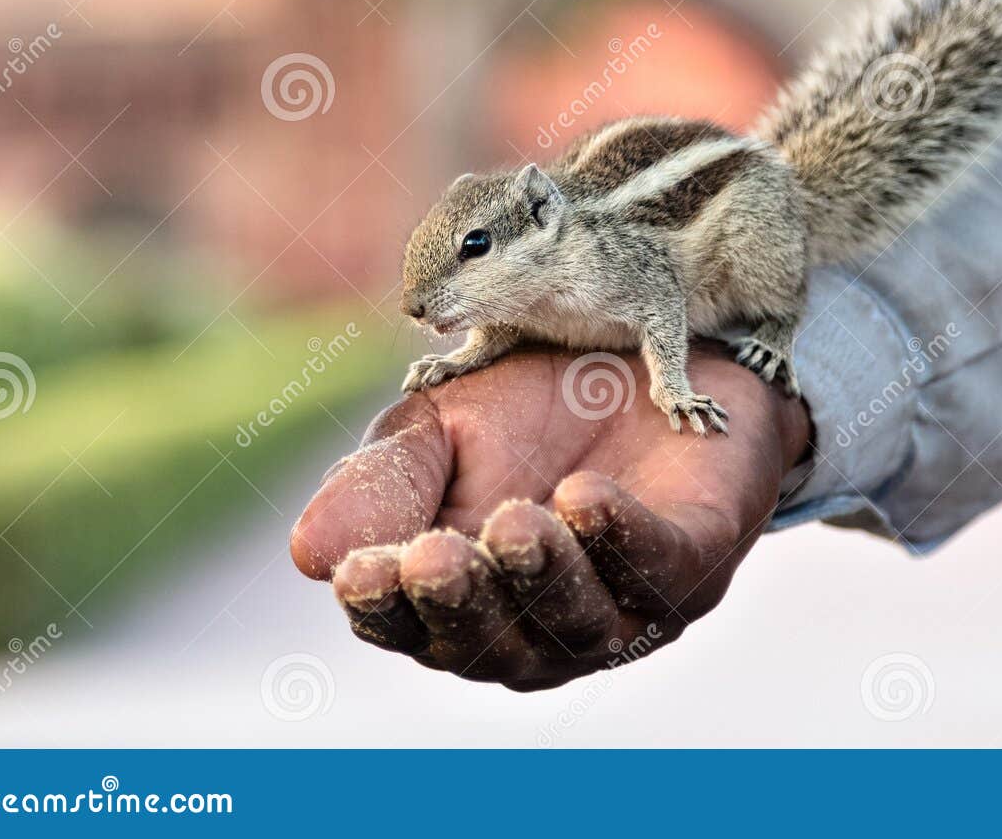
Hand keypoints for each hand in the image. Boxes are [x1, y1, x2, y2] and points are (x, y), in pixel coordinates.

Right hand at [290, 342, 809, 690]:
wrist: (651, 356)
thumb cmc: (532, 411)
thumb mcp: (437, 429)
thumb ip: (382, 484)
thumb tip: (310, 555)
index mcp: (459, 599)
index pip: (409, 625)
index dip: (386, 607)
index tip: (361, 571)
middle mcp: (537, 625)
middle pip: (492, 644)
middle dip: (463, 603)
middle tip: (431, 557)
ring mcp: (619, 606)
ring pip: (577, 622)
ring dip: (543, 574)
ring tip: (516, 523)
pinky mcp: (690, 564)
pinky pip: (658, 569)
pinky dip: (620, 537)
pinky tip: (583, 498)